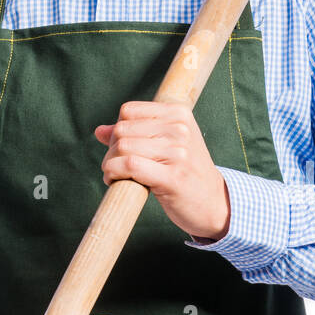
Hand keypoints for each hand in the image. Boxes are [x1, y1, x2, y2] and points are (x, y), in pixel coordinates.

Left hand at [93, 101, 231, 241]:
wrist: (215, 203)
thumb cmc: (186, 172)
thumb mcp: (166, 145)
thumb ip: (134, 134)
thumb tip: (99, 130)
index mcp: (179, 114)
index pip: (128, 111)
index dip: (117, 130)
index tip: (121, 148)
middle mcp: (180, 129)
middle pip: (122, 130)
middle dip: (111, 149)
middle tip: (116, 166)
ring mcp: (178, 153)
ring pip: (123, 148)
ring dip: (109, 164)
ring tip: (115, 174)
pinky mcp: (172, 177)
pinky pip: (129, 166)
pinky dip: (113, 173)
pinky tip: (115, 181)